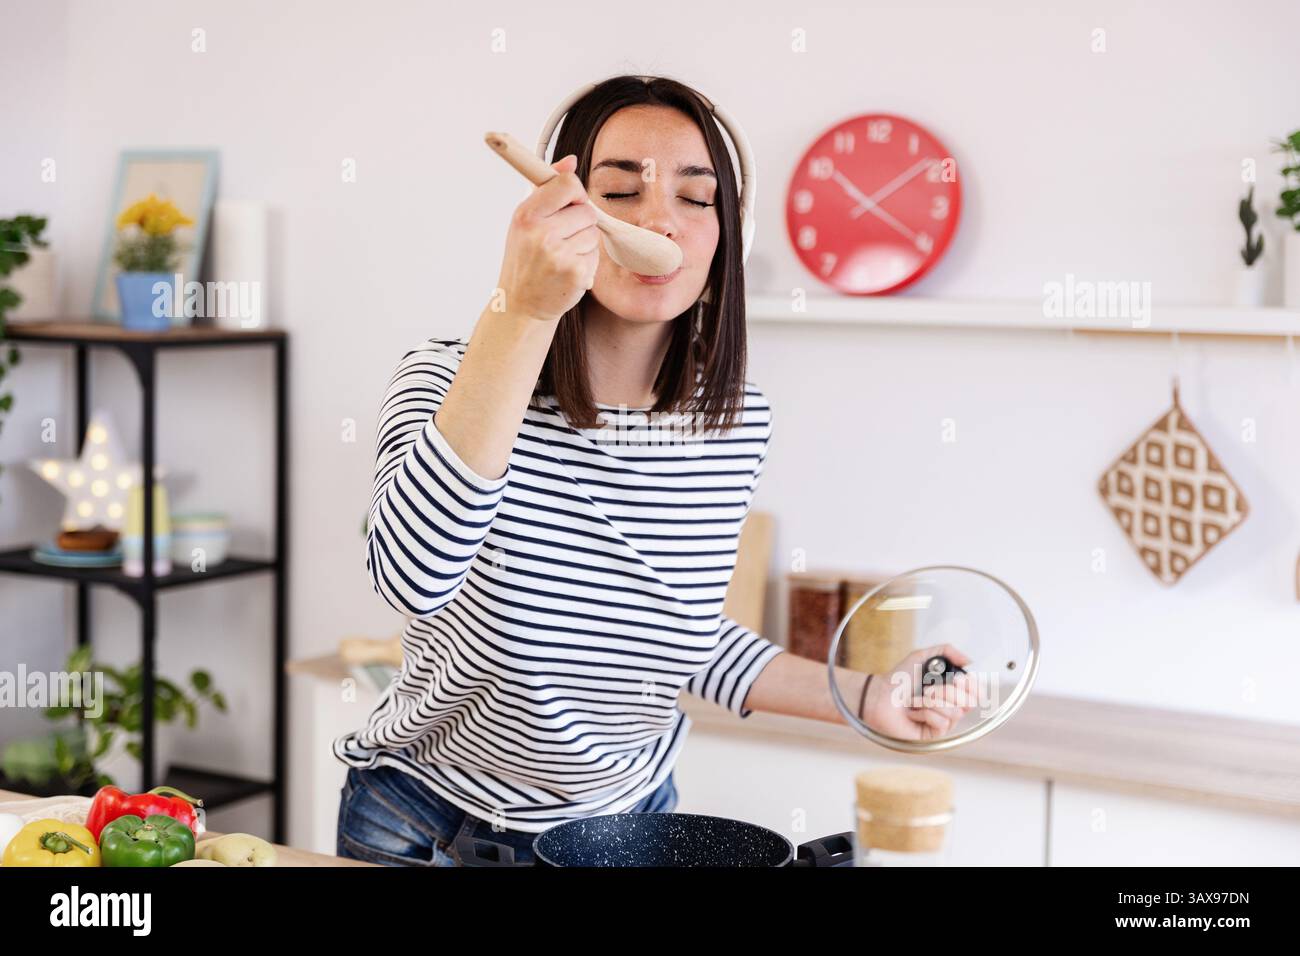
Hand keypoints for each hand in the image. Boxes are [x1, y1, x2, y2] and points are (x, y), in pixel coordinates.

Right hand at [494, 153, 599, 322]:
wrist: (522, 304)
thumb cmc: (525, 259)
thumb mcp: (527, 221)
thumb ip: (548, 189)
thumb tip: (571, 161)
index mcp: (527, 215)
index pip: (567, 184)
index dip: (575, 193)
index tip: (570, 203)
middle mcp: (541, 234)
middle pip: (587, 210)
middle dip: (580, 222)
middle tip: (562, 238)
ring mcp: (559, 255)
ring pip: (593, 233)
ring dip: (584, 243)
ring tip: (563, 256)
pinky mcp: (576, 273)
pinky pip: (595, 255)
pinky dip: (586, 262)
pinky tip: (568, 270)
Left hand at [860, 644, 978, 740]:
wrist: (879, 695)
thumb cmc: (899, 679)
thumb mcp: (922, 656)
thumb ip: (947, 651)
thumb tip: (969, 660)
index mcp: (952, 691)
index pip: (977, 692)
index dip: (972, 686)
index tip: (958, 678)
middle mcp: (951, 707)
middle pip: (970, 702)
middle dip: (948, 691)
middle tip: (929, 687)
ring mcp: (943, 722)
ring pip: (955, 712)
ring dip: (931, 701)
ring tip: (916, 699)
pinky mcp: (933, 735)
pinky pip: (941, 722)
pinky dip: (924, 712)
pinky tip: (912, 712)